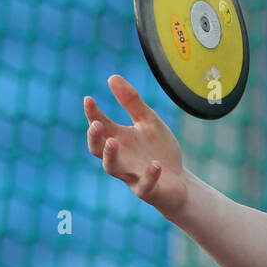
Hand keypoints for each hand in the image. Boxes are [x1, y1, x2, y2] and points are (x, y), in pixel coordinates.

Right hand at [84, 74, 188, 218]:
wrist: (178, 181)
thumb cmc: (158, 150)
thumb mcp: (148, 122)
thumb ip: (131, 102)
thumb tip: (112, 77)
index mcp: (118, 139)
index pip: (99, 125)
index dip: (92, 113)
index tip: (88, 99)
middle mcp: (120, 157)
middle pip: (97, 149)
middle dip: (94, 138)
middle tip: (96, 124)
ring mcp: (131, 174)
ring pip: (112, 168)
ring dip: (111, 156)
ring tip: (114, 141)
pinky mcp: (147, 190)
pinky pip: (144, 185)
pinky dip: (149, 175)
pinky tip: (155, 164)